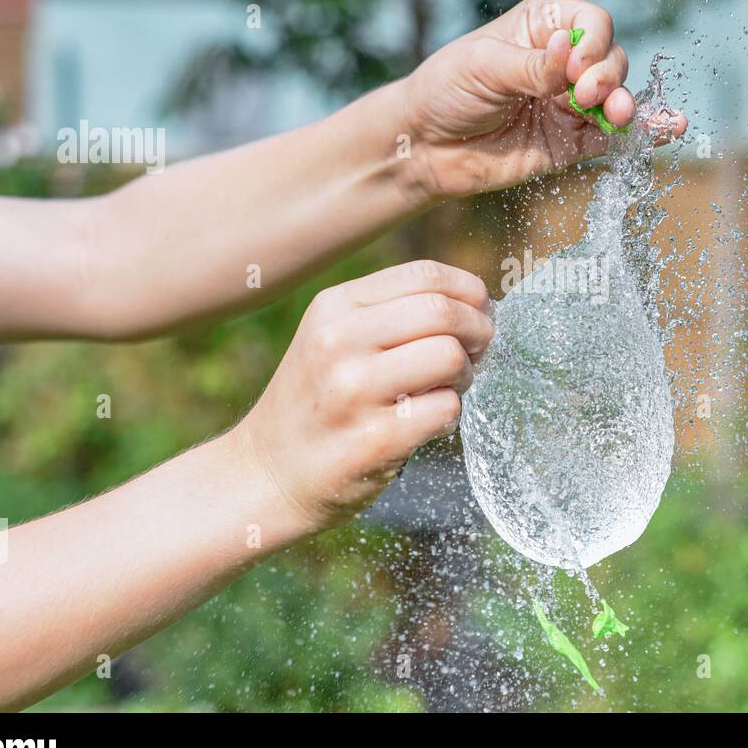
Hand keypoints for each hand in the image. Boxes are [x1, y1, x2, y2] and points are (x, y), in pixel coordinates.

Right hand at [231, 260, 492, 531]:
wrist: (268, 474)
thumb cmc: (318, 401)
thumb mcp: (333, 337)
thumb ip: (392, 312)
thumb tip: (477, 301)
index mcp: (334, 306)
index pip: (426, 274)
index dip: (469, 292)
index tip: (479, 314)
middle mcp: (339, 341)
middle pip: (444, 312)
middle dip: (478, 331)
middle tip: (476, 353)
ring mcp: (354, 390)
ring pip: (450, 356)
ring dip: (465, 373)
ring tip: (446, 387)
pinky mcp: (375, 438)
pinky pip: (446, 407)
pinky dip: (450, 413)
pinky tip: (427, 420)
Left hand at [401, 0, 687, 199]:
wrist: (426, 146)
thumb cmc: (447, 90)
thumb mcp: (483, 68)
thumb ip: (532, 67)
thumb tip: (570, 48)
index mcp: (546, 26)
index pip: (593, 23)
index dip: (594, 45)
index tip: (575, 69)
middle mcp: (566, 62)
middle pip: (612, 60)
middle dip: (606, 77)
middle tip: (583, 96)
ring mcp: (571, 103)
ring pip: (617, 98)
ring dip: (626, 105)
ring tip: (620, 115)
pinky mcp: (572, 142)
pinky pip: (613, 137)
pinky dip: (642, 133)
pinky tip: (670, 128)